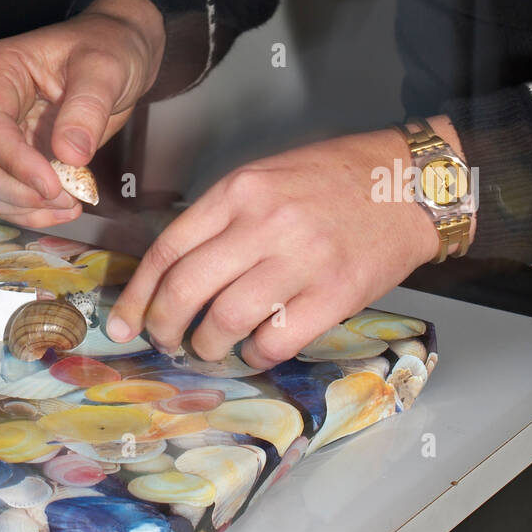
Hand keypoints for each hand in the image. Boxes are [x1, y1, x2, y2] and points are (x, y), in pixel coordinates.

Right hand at [0, 0, 164, 226]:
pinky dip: (26, 210)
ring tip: (71, 205)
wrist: (118, 52)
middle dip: (17, 190)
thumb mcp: (106, 69)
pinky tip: (64, 208)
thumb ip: (87, 108)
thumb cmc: (108, 48)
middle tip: (68, 200)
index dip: (15, 161)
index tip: (52, 187)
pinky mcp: (7, 154)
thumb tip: (68, 155)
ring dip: (19, 206)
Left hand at [106, 116, 467, 367]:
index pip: (169, 248)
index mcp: (240, 190)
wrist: (407, 184)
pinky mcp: (334, 295)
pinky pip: (275, 340)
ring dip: (207, 346)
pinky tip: (254, 350)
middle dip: (163, 325)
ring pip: (225, 321)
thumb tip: (177, 270)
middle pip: (187, 289)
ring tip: (208, 348)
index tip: (123, 320)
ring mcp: (300, 260)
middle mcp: (263, 223)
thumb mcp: (267, 177)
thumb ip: (224, 216)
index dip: (139, 292)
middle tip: (163, 341)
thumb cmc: (333, 179)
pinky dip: (254, 355)